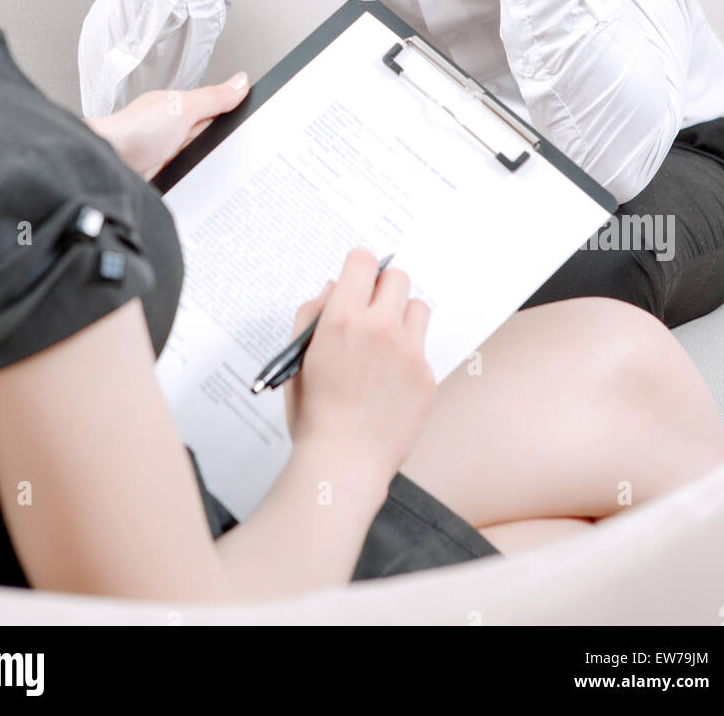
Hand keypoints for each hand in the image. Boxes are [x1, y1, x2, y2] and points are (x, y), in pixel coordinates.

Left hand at [85, 73, 249, 180]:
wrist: (107, 166)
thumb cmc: (133, 131)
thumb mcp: (183, 108)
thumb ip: (213, 98)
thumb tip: (240, 81)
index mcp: (179, 110)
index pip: (216, 112)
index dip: (234, 120)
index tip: (253, 126)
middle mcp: (173, 132)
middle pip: (211, 140)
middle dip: (224, 148)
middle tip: (239, 153)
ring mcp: (169, 157)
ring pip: (202, 162)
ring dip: (210, 168)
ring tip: (221, 172)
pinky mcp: (165, 179)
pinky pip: (190, 180)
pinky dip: (198, 184)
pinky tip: (203, 187)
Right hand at [283, 247, 435, 484]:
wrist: (343, 463)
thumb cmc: (313, 413)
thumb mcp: (297, 357)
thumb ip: (312, 313)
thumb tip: (334, 289)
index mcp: (342, 318)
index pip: (363, 260)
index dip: (357, 267)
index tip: (355, 278)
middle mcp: (380, 328)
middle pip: (397, 277)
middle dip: (382, 287)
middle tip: (371, 308)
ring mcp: (409, 353)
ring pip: (417, 307)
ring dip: (402, 315)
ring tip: (385, 340)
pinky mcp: (426, 377)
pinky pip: (422, 348)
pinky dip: (407, 356)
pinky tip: (388, 380)